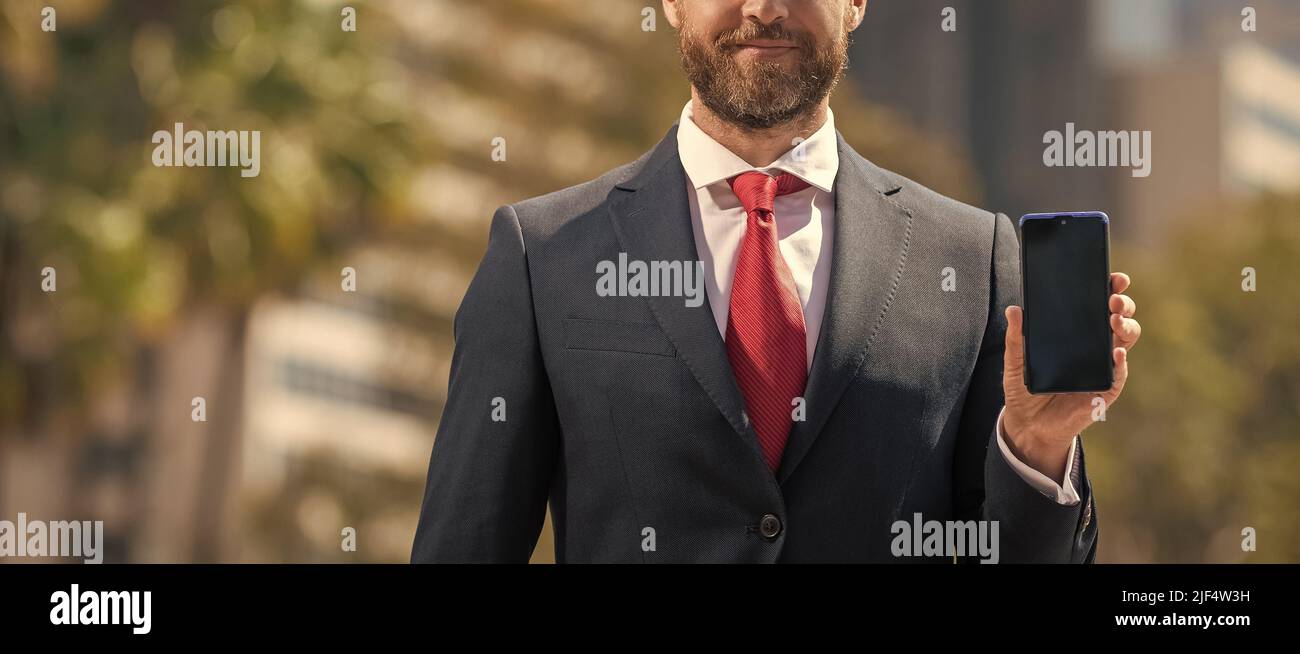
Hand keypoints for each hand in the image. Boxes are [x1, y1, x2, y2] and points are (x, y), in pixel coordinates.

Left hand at [1001, 272, 1140, 480]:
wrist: (1028, 425)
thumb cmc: (1025, 389)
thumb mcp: (1016, 362)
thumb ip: (1016, 338)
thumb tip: (1014, 310)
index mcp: (1077, 334)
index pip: (1098, 307)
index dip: (1110, 290)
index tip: (1114, 277)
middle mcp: (1095, 347)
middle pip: (1119, 319)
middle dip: (1122, 304)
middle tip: (1113, 300)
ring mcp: (1103, 367)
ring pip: (1125, 342)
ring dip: (1125, 328)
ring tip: (1114, 320)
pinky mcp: (1104, 390)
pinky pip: (1119, 375)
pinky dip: (1120, 363)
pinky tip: (1116, 353)